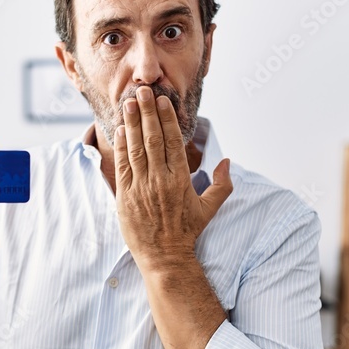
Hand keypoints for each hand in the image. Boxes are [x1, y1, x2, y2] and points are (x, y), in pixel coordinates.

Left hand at [114, 87, 232, 272]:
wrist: (164, 257)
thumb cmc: (187, 232)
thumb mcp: (209, 208)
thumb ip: (222, 184)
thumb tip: (227, 161)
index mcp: (180, 179)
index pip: (172, 141)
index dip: (165, 118)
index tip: (161, 101)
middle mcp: (160, 180)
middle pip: (152, 138)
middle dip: (147, 112)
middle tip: (142, 91)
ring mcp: (141, 187)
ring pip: (135, 148)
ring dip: (131, 123)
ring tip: (129, 103)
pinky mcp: (125, 196)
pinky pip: (122, 165)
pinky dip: (121, 146)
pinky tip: (120, 129)